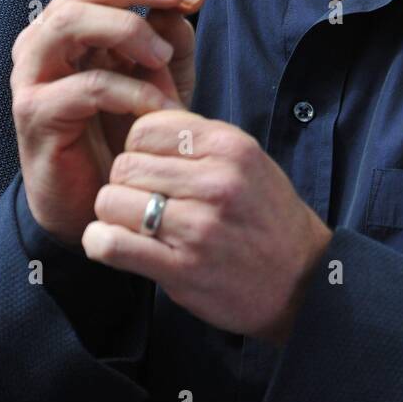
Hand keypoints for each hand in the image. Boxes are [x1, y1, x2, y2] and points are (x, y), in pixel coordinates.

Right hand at [10, 0, 202, 245]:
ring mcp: (32, 76)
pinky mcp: (35, 115)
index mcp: (70, 22)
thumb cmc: (127, 129)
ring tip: (163, 55)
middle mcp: (42, 40)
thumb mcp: (161, 76)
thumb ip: (169, 38)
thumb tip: (178, 5)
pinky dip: (128, 90)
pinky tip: (158, 105)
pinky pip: (84, 87)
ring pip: (69, 24)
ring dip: (125, 30)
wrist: (100, 198)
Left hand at [82, 110, 333, 343]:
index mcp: (230, 146)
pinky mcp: (183, 269)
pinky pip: (113, 244)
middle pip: (125, 164)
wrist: (301, 280)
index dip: (136, 147)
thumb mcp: (247, 160)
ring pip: (112, 200)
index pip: (145, 128)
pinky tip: (111, 243)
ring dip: (112, 213)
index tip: (148, 166)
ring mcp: (199, 227)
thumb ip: (198, 140)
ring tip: (130, 223)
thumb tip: (140, 122)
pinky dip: (100, 242)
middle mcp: (216, 181)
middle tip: (139, 199)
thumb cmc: (266, 216)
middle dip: (123, 182)